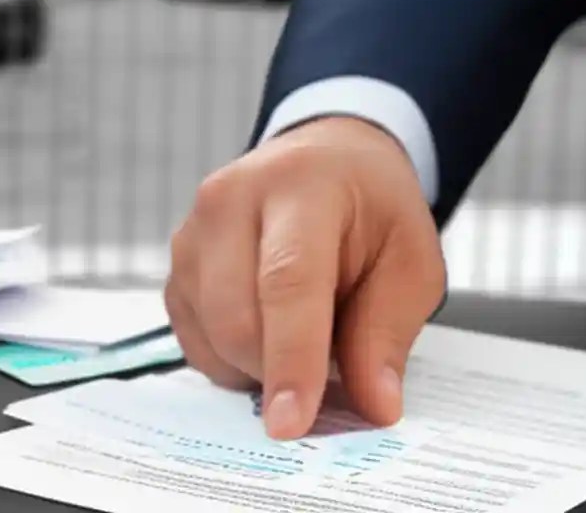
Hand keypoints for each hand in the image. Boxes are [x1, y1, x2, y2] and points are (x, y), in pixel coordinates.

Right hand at [166, 116, 444, 439]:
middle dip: (280, 370)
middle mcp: (230, 200)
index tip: (292, 425)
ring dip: (258, 364)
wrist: (324, 161)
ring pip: (211, 337)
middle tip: (330, 365)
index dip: (290, 359)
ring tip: (302, 331)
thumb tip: (374, 407)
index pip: (287, 281)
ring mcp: (191, 232)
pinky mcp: (174, 264)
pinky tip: (267, 328)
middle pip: (237, 319)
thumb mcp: (410, 262)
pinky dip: (232, 358)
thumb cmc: (370, 209)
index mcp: (301, 187)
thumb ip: (387, 334)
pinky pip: (193, 341)